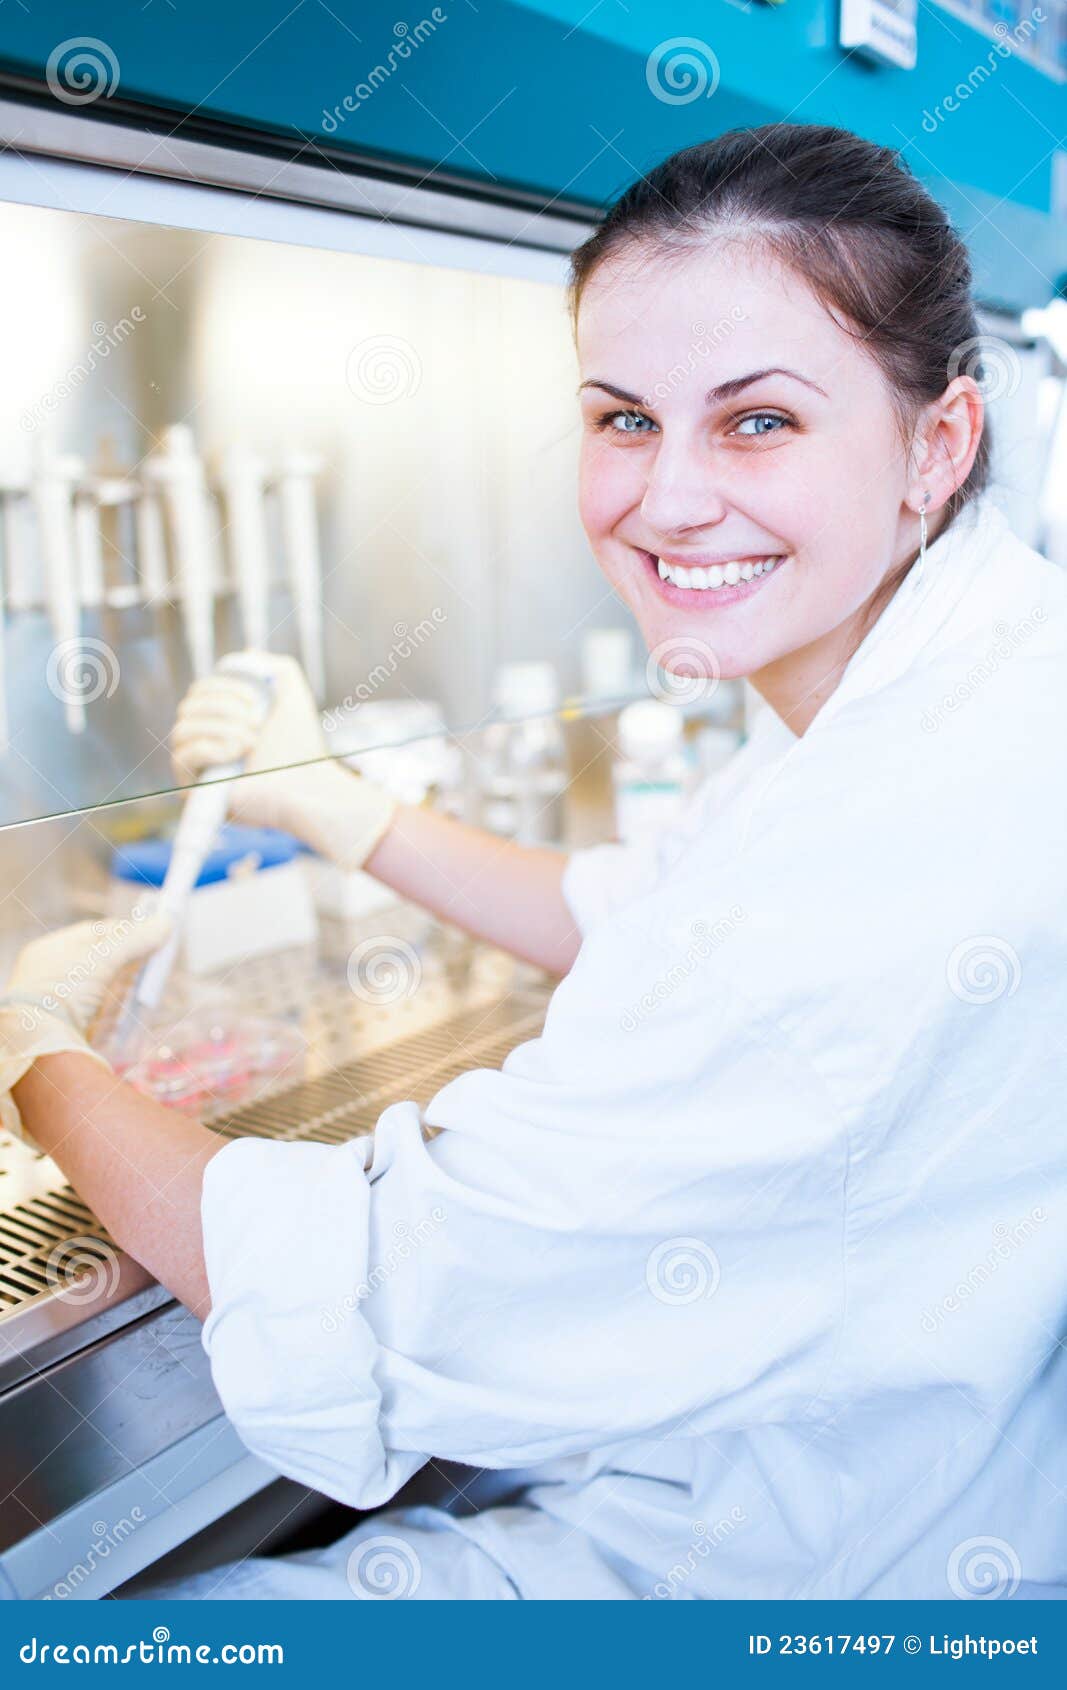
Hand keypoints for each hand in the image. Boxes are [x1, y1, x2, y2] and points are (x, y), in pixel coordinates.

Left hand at [0, 910, 172, 1145]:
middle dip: (129, 963)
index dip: (125, 932)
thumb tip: (166, 922)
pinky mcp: (75, 1028)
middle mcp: (56, 974)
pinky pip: (103, 1014)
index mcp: (52, 951)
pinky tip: (120, 1013)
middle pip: (104, 962)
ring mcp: (65, 1003)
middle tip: (155, 959)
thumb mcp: (101, 958)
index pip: (95, 933)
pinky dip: (115, 1013)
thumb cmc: (63, 991)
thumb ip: (134, 940)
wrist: (42, 1043)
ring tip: (137, 989)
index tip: (151, 934)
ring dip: (123, 989)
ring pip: (107, 989)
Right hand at [170, 652, 397, 869]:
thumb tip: (247, 655)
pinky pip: (182, 756)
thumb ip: (273, 667)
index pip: (200, 691)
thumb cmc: (301, 745)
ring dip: (222, 727)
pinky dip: (211, 748)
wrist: (308, 783)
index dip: (224, 687)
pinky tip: (238, 753)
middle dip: (225, 707)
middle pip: (188, 706)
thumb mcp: (291, 692)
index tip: (256, 699)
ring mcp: (199, 768)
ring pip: (182, 729)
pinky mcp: (195, 790)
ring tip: (252, 740)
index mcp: (222, 720)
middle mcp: (206, 742)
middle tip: (257, 722)